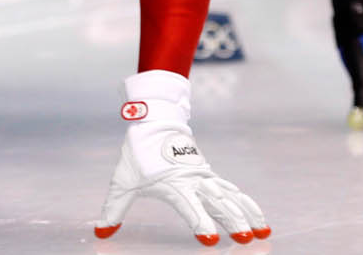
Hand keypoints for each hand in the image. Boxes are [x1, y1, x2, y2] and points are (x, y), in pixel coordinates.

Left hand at [95, 70, 269, 245]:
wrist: (154, 123)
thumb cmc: (137, 155)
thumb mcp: (122, 183)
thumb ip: (113, 210)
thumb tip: (101, 232)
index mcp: (174, 184)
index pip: (190, 208)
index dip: (199, 223)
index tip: (209, 239)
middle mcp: (194, 181)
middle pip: (218, 204)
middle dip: (232, 221)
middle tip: (245, 239)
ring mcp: (205, 177)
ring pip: (231, 198)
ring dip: (247, 214)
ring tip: (262, 232)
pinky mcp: (210, 175)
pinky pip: (233, 191)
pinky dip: (247, 204)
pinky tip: (260, 219)